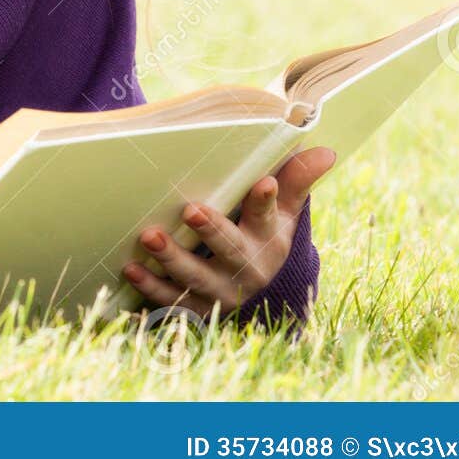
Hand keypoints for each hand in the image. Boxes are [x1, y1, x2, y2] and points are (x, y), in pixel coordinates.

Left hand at [121, 146, 336, 317]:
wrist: (262, 298)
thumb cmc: (267, 236)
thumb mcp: (287, 213)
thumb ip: (297, 180)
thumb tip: (327, 150)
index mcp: (268, 238)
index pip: (269, 217)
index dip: (266, 202)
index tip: (263, 183)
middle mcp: (246, 268)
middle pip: (229, 249)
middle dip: (211, 230)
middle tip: (190, 209)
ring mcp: (220, 291)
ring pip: (196, 277)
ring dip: (172, 258)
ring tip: (150, 236)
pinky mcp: (196, 308)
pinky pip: (172, 301)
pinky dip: (150, 289)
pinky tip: (132, 269)